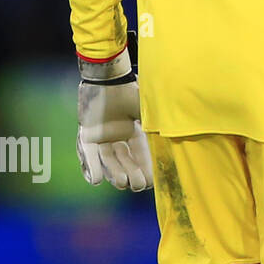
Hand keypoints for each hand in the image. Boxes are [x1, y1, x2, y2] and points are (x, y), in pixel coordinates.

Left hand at [77, 40, 152, 190]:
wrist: (107, 78)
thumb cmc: (129, 91)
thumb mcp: (147, 111)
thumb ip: (158, 125)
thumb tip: (178, 136)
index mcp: (132, 131)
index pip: (140, 155)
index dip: (145, 169)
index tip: (149, 181)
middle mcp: (116, 136)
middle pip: (123, 160)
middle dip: (130, 173)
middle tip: (136, 185)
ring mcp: (100, 136)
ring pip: (107, 160)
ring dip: (114, 172)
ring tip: (122, 183)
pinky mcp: (86, 133)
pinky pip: (87, 153)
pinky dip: (91, 166)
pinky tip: (95, 181)